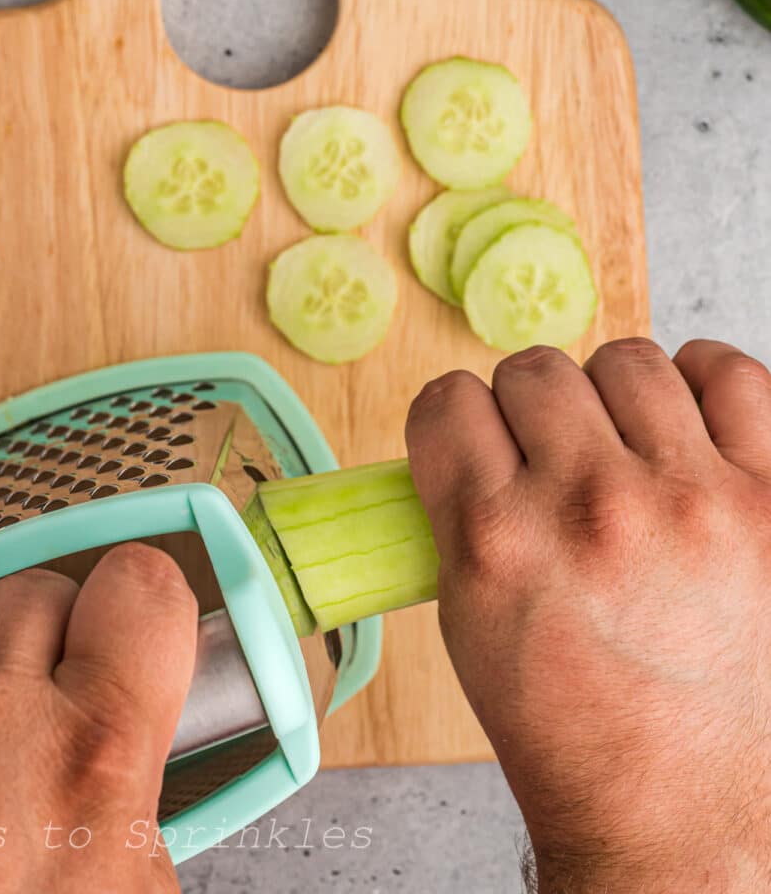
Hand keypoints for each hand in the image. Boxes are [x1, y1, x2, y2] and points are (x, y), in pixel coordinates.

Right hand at [406, 338, 770, 893]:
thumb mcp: (471, 624)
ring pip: (626, 362)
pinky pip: (731, 376)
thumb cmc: (578, 736)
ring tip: (625, 453)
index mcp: (497, 540)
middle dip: (533, 413)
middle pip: (535, 372)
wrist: (683, 817)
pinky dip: (705, 387)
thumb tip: (474, 436)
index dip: (459, 422)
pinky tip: (690, 427)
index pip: (449, 402)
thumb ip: (462, 514)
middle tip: (554, 461)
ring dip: (613, 402)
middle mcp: (590, 506)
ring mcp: (691, 498)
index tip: (476, 440)